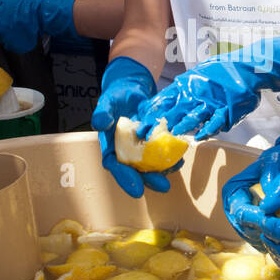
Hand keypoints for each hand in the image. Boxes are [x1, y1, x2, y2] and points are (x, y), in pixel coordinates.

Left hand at [0, 0, 76, 53]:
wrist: (38, 16)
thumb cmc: (21, 7)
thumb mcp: (4, 0)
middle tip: (7, 21)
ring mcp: (5, 41)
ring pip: (1, 38)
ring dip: (5, 34)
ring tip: (15, 26)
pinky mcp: (14, 47)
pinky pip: (9, 44)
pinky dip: (13, 40)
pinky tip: (19, 33)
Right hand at [91, 56, 174, 197]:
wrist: (132, 89)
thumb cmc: (116, 96)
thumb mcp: (108, 101)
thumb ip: (103, 112)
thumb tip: (99, 123)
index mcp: (111, 146)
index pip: (115, 166)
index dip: (125, 178)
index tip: (137, 190)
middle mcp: (125, 151)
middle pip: (136, 170)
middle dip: (150, 180)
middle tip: (164, 187)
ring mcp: (140, 148)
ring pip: (151, 165)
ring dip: (163, 171)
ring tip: (175, 169)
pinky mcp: (153, 142)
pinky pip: (161, 153)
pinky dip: (171, 157)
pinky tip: (180, 158)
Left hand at [137, 32, 279, 140]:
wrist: (248, 67)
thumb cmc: (223, 72)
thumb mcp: (199, 75)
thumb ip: (186, 87)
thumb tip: (168, 99)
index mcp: (188, 84)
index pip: (164, 99)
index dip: (150, 111)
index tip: (138, 121)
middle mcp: (196, 92)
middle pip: (173, 110)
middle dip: (158, 123)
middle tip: (144, 135)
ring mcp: (212, 101)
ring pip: (193, 115)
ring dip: (181, 126)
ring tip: (171, 135)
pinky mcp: (226, 108)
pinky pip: (216, 120)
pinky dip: (207, 129)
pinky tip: (199, 137)